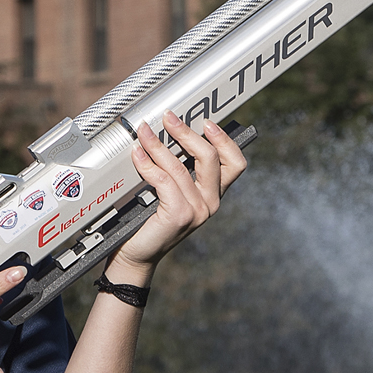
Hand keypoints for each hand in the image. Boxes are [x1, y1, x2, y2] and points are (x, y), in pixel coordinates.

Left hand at [112, 113, 247, 277]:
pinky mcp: (179, 215)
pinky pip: (163, 181)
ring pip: (181, 166)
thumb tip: (170, 133)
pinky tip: (137, 154)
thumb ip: (179, 170)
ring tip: (144, 132)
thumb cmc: (150, 221)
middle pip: (211, 158)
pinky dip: (148, 164)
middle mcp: (210, 202)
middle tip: (169, 119)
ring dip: (159, 144)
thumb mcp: (172, 192)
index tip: (206, 122)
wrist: (137, 254)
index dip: (224, 139)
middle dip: (188, 133)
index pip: (235, 164)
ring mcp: (197, 211)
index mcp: (213, 194)